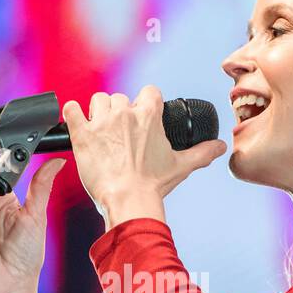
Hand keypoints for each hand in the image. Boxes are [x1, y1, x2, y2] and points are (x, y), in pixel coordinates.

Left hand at [61, 86, 226, 228]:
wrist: (128, 200)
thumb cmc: (152, 185)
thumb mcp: (182, 166)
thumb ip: (202, 152)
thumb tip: (220, 147)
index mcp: (149, 116)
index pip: (149, 92)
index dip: (145, 103)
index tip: (141, 117)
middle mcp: (125, 113)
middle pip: (120, 98)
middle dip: (120, 112)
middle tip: (120, 134)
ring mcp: (101, 122)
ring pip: (97, 100)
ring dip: (98, 112)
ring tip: (100, 131)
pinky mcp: (82, 134)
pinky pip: (72, 111)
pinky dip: (72, 113)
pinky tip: (76, 121)